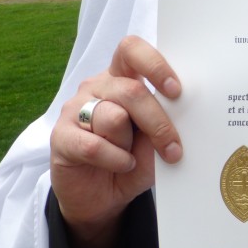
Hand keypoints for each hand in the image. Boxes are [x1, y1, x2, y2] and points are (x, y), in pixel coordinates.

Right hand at [49, 35, 182, 247]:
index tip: (176, 91)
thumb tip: (186, 112)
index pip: (131, 50)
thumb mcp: (154, 140)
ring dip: (130, 145)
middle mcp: (96, 86)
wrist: (101, 197)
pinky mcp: (60, 136)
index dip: (154, 65)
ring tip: (131, 158)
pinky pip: (94, 145)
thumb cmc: (133, 159)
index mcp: (121, 77)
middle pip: (131, 91)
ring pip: (114, 118)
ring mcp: (75, 109)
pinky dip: (116, 160)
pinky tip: (123, 165)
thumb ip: (164, 120)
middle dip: (158, 122)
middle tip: (173, 148)